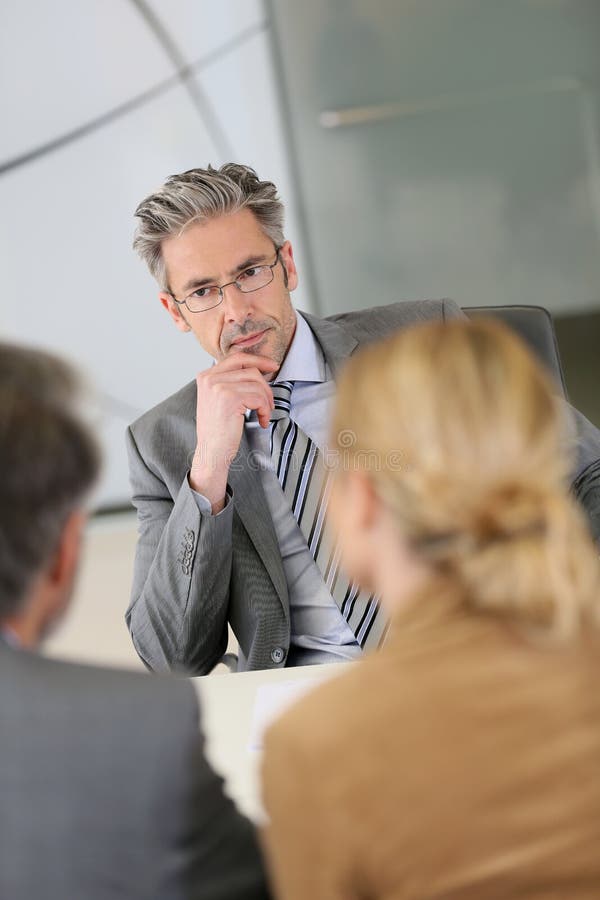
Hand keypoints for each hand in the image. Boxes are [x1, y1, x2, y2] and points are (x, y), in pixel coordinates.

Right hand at [190, 353, 277, 510]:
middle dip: (265, 386)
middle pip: (250, 369)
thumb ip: (230, 381)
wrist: (211, 452)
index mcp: (206, 375)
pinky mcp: (230, 398)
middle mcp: (209, 378)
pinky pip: (259, 397)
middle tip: (270, 402)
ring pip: (257, 383)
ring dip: (266, 400)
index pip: (236, 357)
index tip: (272, 366)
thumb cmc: (218, 429)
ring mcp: (218, 387)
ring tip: (264, 414)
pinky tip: (261, 421)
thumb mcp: (218, 399)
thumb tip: (256, 368)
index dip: (258, 360)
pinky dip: (265, 409)